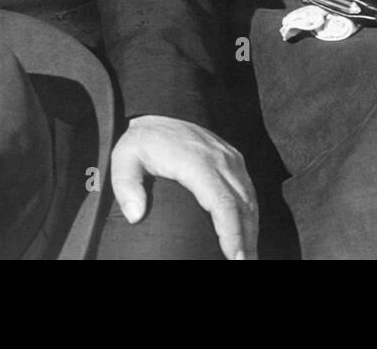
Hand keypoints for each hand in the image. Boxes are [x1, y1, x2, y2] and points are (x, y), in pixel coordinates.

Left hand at [110, 114, 256, 260]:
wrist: (159, 111)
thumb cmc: (142, 141)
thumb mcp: (124, 158)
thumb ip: (126, 186)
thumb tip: (136, 216)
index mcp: (197, 161)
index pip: (222, 201)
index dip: (231, 231)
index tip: (234, 256)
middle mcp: (220, 159)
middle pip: (242, 204)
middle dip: (247, 239)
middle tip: (244, 265)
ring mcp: (230, 157)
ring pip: (250, 198)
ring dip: (252, 229)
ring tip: (248, 257)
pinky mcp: (233, 158)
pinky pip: (248, 189)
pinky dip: (250, 213)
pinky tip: (247, 233)